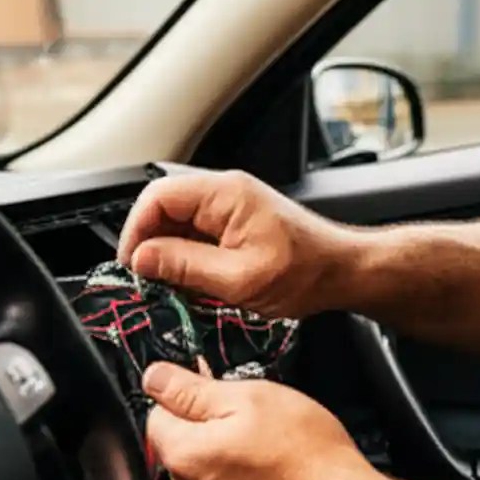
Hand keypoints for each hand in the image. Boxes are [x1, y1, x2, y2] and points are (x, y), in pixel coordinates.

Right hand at [118, 170, 347, 317]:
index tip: (134, 265)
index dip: (136, 231)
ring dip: (172, 255)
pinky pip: (199, 235)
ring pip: (179, 225)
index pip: (156, 197)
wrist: (345, 272)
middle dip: (153, 245)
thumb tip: (142, 259)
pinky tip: (199, 284)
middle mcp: (226, 192)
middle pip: (164, 209)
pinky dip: (191, 259)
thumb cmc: (307, 273)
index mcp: (225, 194)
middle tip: (153, 280)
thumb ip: (186, 267)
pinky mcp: (238, 223)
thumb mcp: (239, 279)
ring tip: (180, 287)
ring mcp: (232, 207)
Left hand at [141, 360, 375, 479]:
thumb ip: (192, 389)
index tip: (226, 396)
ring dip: (229, 466)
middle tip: (260, 425)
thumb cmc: (306, 457)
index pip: (158, 414)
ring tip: (275, 458)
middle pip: (184, 450)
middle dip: (212, 434)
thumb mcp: (253, 398)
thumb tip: (154, 378)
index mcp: (183, 456)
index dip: (192, 398)